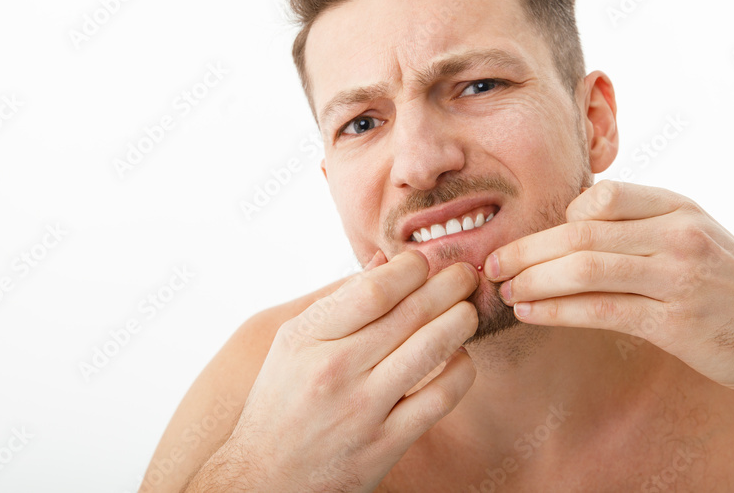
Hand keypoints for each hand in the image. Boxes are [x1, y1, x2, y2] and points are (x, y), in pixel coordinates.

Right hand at [210, 250, 478, 491]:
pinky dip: (460, 371)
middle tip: (465, 274)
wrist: (265, 476)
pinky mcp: (386, 445)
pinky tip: (459, 357)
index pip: (373, 290)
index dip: (408, 268)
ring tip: (468, 309)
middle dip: (447, 286)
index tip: (421, 262)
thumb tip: (385, 263)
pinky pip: (440, 399)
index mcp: (308, 339)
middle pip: (409, 314)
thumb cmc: (281, 400)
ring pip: (431, 350)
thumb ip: (337, 302)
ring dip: (460, 322)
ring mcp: (363, 410)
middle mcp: (335, 371)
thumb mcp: (293, 343)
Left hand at [486, 180, 733, 398]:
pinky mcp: (675, 323)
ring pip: (583, 269)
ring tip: (505, 290)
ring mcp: (679, 277)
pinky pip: (599, 310)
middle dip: (527, 249)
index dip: (558, 216)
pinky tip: (529, 313)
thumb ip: (641, 222)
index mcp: (679, 206)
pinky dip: (555, 310)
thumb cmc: (730, 286)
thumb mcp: (695, 235)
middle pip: (581, 232)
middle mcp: (678, 234)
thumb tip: (572, 220)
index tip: (532, 237)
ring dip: (533, 280)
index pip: (603, 194)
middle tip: (492, 264)